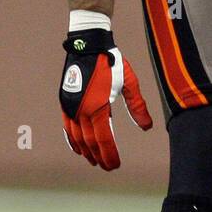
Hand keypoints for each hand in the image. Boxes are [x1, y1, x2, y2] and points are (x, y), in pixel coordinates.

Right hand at [59, 27, 152, 169]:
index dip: (109, 154)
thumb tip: (146, 127)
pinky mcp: (65, 102)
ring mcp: (70, 106)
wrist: (88, 44)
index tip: (115, 165)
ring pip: (76, 137)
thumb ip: (137, 105)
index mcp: (97, 106)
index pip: (103, 139)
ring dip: (86, 151)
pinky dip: (73, 140)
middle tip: (107, 166)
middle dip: (99, 156)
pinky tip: (79, 148)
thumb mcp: (129, 82)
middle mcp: (80, 109)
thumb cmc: (111, 62)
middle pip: (89, 142)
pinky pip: (67, 127)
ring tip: (94, 160)